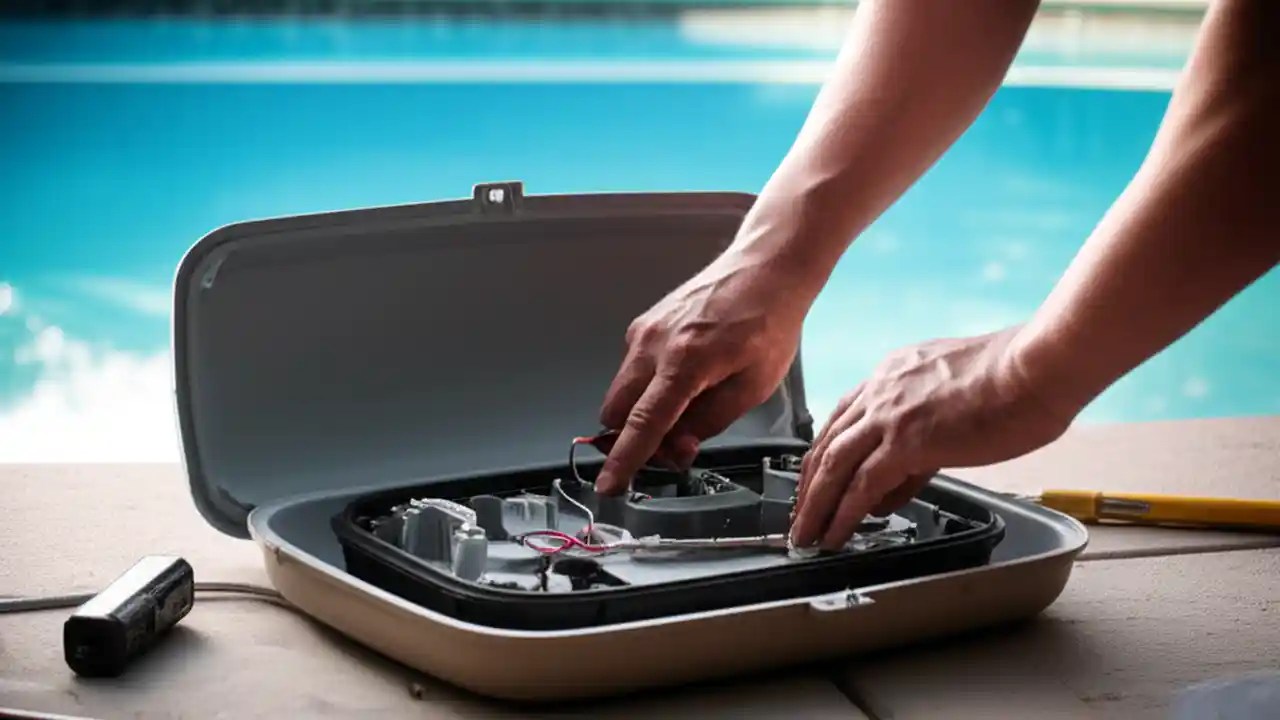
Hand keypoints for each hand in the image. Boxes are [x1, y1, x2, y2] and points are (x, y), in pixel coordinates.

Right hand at [594, 248, 818, 493]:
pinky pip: (632, 369)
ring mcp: (644, 331)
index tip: (609, 486)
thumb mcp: (753, 385)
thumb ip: (710, 422)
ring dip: (643, 412)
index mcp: (685, 362)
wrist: (764, 269)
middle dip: (635, 438)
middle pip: (617, 412)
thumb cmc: (768, 322)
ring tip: (688, 408)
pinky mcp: (644, 323)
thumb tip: (678, 448)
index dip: (624, 460)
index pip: (643, 423)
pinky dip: (647, 387)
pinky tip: (683, 381)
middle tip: (675, 446)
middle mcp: (654, 344)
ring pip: (622, 391)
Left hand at [789, 326, 1077, 549]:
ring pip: (834, 465)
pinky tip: (835, 534)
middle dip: (809, 482)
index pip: (845, 416)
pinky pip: (861, 486)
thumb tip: (909, 471)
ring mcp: (891, 415)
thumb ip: (926, 431)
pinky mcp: (907, 442)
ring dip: (815, 504)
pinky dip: (842, 514)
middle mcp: (882, 389)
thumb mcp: (956, 396)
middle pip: (828, 441)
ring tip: (806, 534)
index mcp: (894, 372)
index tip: (818, 476)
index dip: (827, 451)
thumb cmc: (1017, 379)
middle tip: (800, 512)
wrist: (1036, 367)